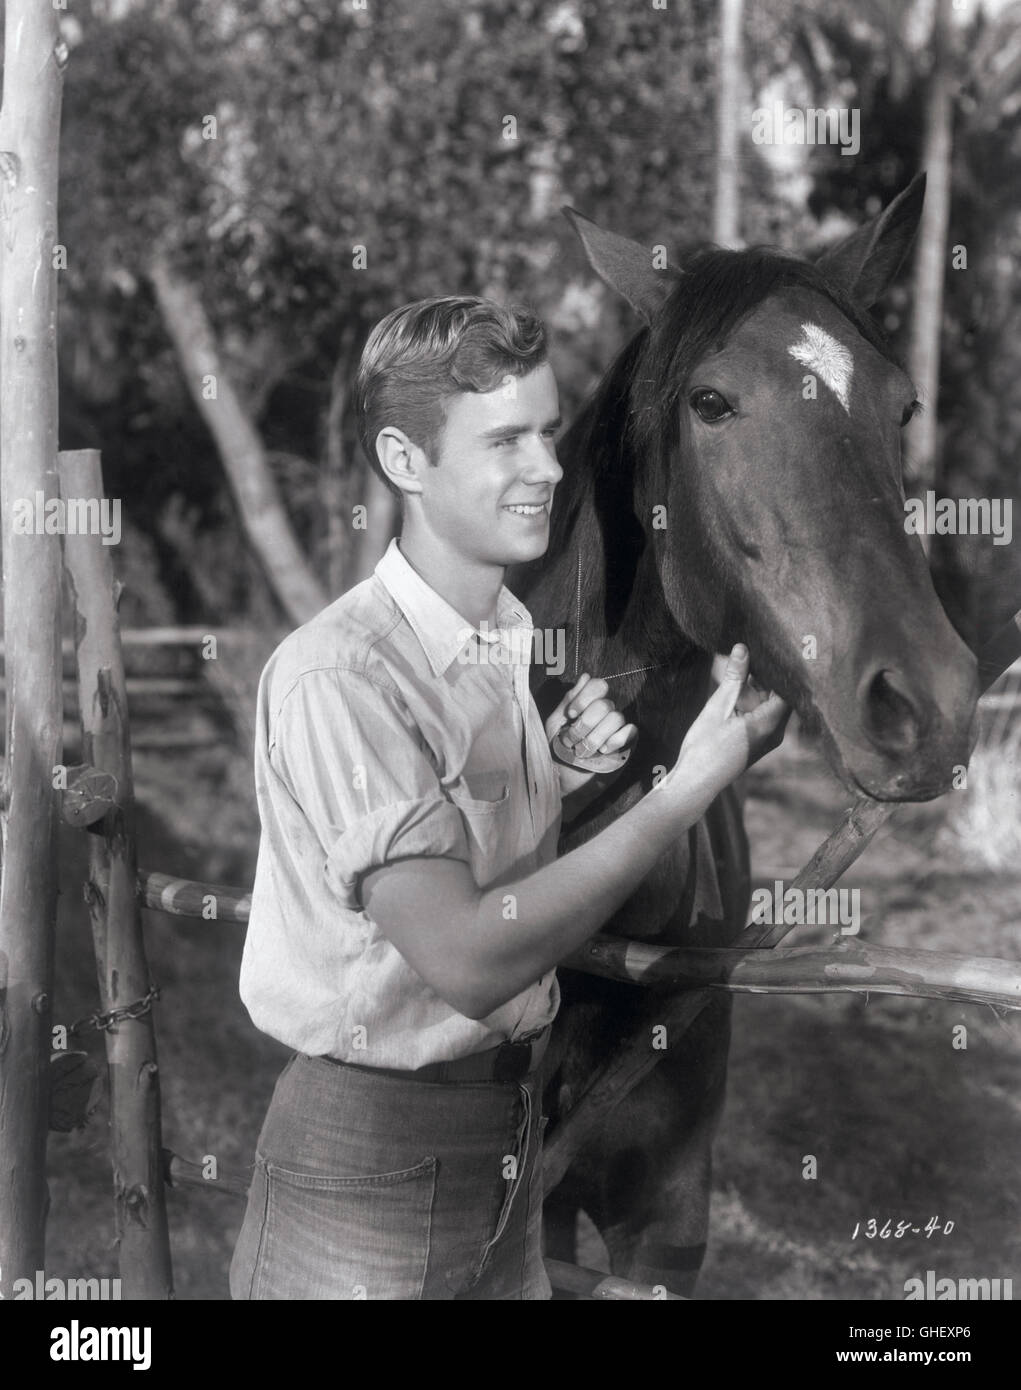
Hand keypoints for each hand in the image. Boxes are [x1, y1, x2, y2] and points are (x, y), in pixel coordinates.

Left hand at [545, 673, 637, 795]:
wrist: (562, 781)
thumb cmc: (556, 752)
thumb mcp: (555, 724)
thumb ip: (569, 701)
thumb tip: (585, 676)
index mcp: (588, 705)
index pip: (598, 685)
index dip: (584, 698)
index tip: (570, 716)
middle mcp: (604, 714)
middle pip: (605, 704)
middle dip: (585, 724)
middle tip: (571, 741)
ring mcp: (616, 729)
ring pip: (616, 718)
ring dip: (595, 737)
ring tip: (583, 752)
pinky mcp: (627, 745)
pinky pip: (630, 731)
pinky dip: (615, 740)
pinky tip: (603, 751)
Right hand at [662, 645, 788, 802]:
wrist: (695, 781)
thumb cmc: (705, 747)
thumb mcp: (718, 706)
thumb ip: (734, 677)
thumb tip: (743, 648)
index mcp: (770, 724)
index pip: (787, 688)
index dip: (780, 667)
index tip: (771, 648)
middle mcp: (774, 733)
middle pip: (780, 695)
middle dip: (767, 674)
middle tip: (754, 650)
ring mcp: (766, 739)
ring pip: (770, 704)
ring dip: (758, 686)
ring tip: (744, 663)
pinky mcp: (755, 741)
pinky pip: (761, 714)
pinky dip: (752, 700)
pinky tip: (738, 687)